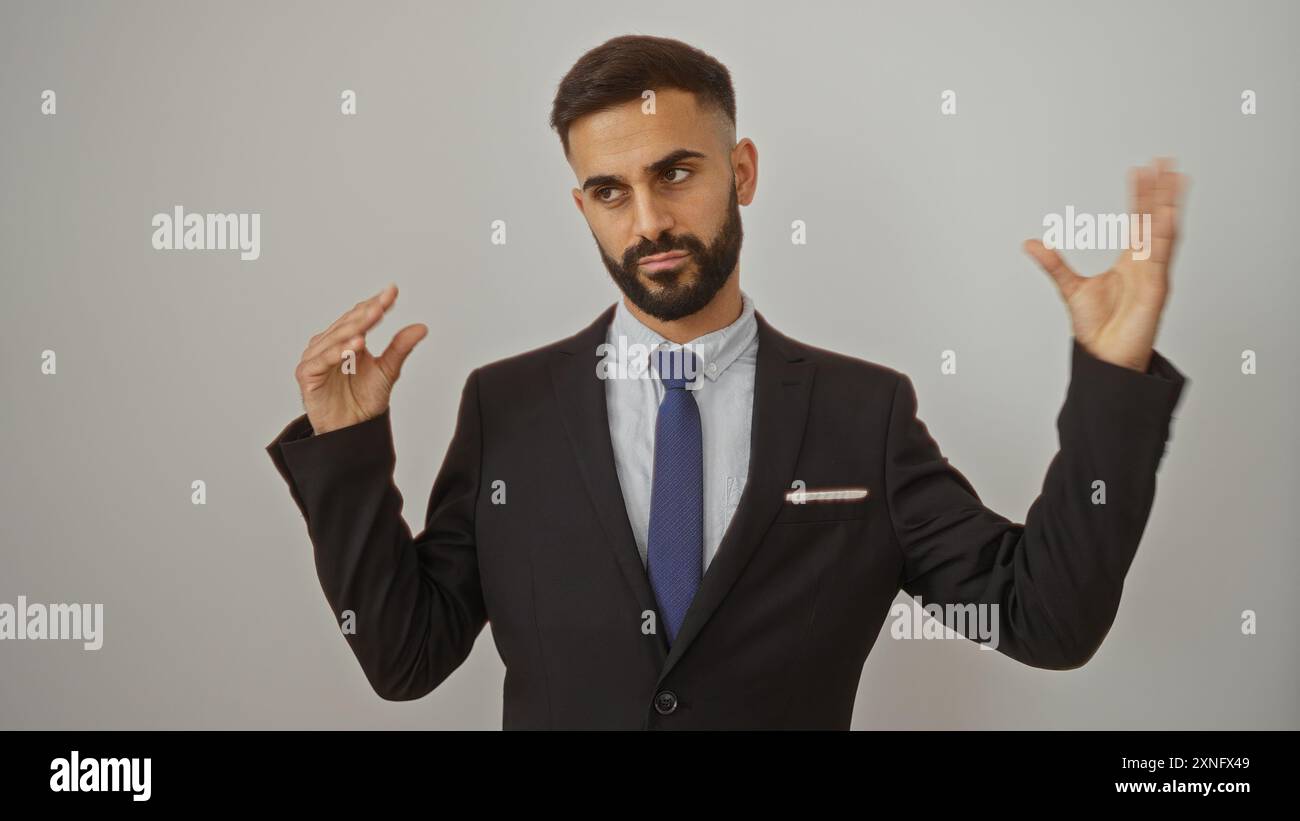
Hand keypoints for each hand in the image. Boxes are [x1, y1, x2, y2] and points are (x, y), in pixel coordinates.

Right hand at [294, 284, 427, 434]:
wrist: (352, 430)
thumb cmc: (364, 399)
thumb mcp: (388, 370)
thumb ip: (400, 348)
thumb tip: (421, 327)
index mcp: (346, 337)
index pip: (361, 316)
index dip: (376, 304)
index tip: (393, 291)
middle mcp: (328, 343)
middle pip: (348, 324)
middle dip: (366, 313)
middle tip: (383, 303)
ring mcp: (316, 357)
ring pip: (335, 338)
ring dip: (352, 329)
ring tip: (371, 319)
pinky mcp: (307, 374)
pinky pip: (322, 360)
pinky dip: (337, 352)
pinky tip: (354, 345)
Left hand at [1023, 157, 1186, 372]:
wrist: (1106, 360)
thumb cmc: (1098, 330)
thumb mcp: (1070, 288)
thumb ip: (1053, 264)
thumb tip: (1030, 244)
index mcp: (1131, 262)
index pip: (1137, 220)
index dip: (1139, 195)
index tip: (1140, 170)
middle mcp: (1146, 265)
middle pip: (1155, 219)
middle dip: (1160, 191)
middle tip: (1164, 161)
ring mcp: (1154, 275)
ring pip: (1164, 232)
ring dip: (1168, 205)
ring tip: (1173, 177)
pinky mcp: (1156, 289)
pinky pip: (1161, 257)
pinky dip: (1164, 235)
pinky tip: (1166, 214)